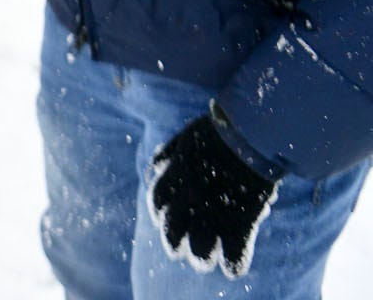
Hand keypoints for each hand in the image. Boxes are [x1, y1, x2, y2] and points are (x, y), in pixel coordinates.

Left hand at [150, 109, 281, 279]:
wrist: (247, 136)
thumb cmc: (218, 134)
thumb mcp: (186, 139)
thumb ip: (169, 153)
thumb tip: (157, 165)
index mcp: (174, 178)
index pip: (158, 201)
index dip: (159, 212)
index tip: (162, 220)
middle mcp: (189, 200)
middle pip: (173, 229)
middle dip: (172, 242)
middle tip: (176, 251)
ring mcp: (214, 213)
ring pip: (200, 247)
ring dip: (200, 256)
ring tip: (202, 262)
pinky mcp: (241, 222)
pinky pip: (235, 251)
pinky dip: (234, 264)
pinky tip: (233, 271)